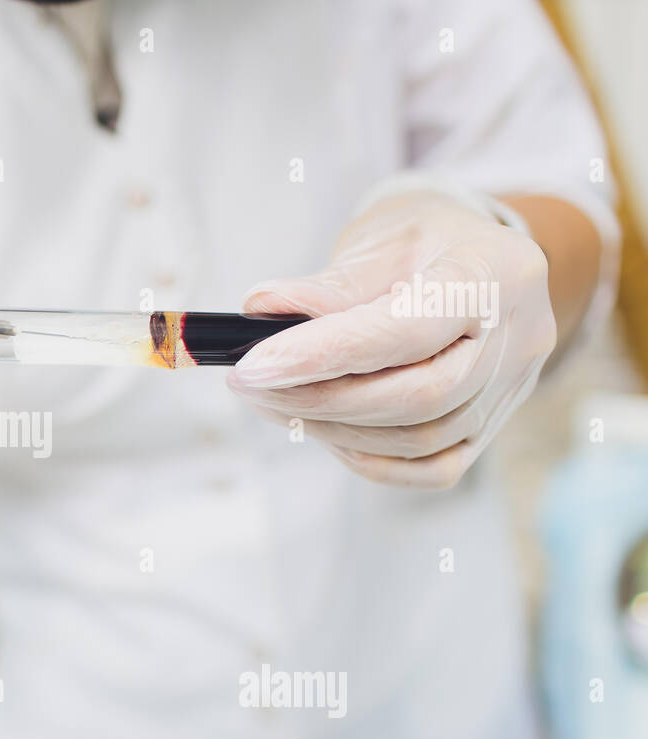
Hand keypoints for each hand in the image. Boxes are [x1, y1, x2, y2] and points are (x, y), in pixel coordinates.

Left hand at [227, 190, 554, 488]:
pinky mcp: (493, 425)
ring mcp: (513, 387)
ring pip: (421, 437)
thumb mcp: (380, 239)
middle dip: (322, 398)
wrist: (472, 256)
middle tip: (252, 385)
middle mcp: (519, 335)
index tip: (254, 365)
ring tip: (275, 401)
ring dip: (336, 429)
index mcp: (495, 272)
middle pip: (420, 396)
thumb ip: (329, 283)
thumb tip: (262, 311)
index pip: (407, 329)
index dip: (324, 354)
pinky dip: (371, 458)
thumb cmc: (422, 240)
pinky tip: (325, 430)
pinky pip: (433, 467)